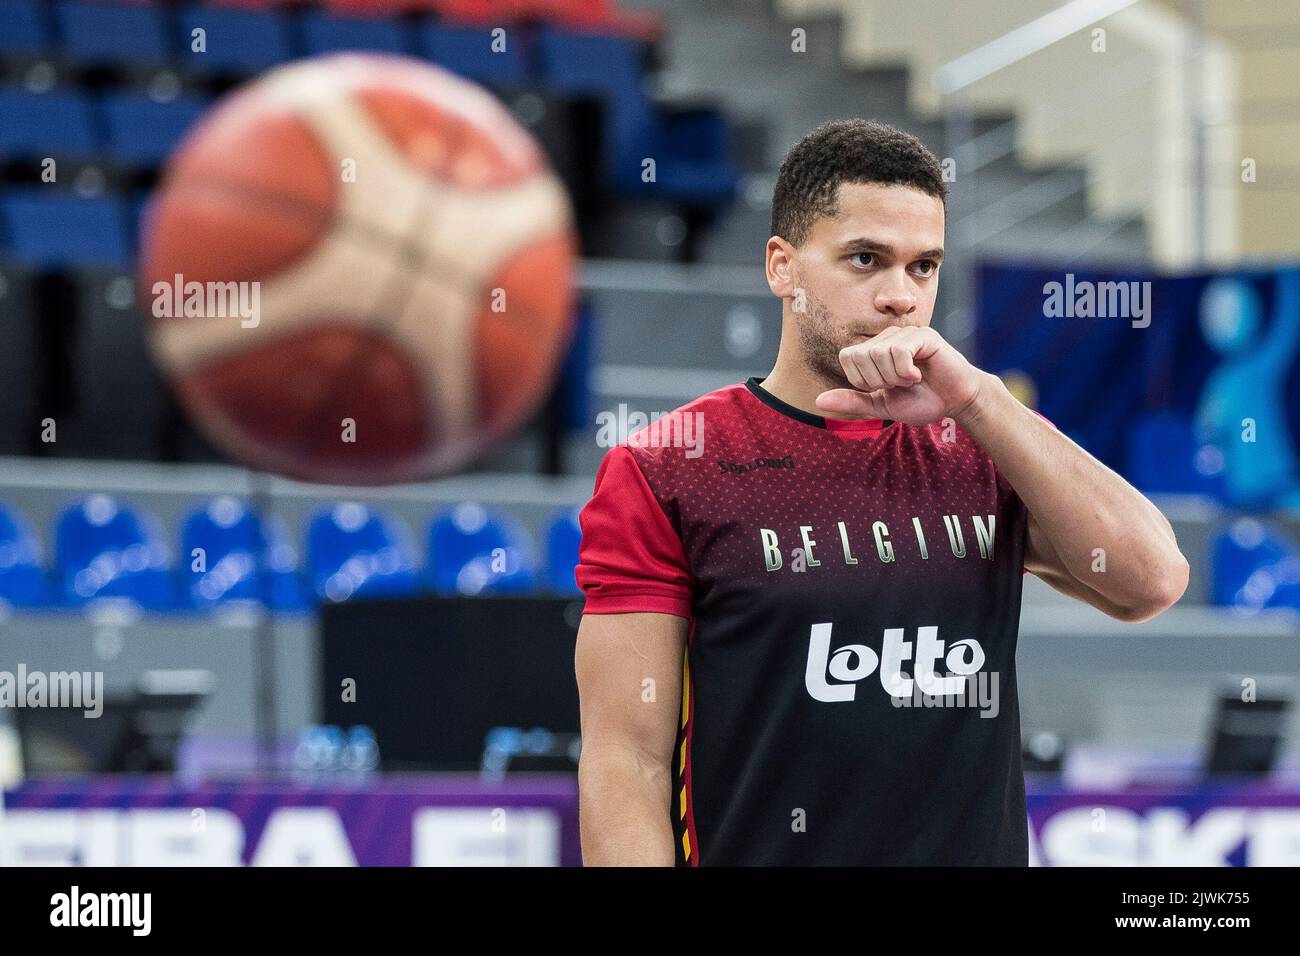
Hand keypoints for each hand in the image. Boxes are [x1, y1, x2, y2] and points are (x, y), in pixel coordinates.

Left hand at [815, 326, 987, 425]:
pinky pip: (898, 350)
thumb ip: (852, 401)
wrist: (955, 402)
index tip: (883, 387)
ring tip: (911, 380)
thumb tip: (818, 402)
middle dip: (879, 380)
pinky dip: (906, 371)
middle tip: (900, 384)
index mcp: (873, 351)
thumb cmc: (921, 401)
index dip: (862, 380)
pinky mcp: (923, 335)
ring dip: (894, 377)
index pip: (847, 357)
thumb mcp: (880, 406)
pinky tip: (919, 375)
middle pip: (861, 355)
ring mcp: (905, 334)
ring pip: (879, 353)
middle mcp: (886, 338)